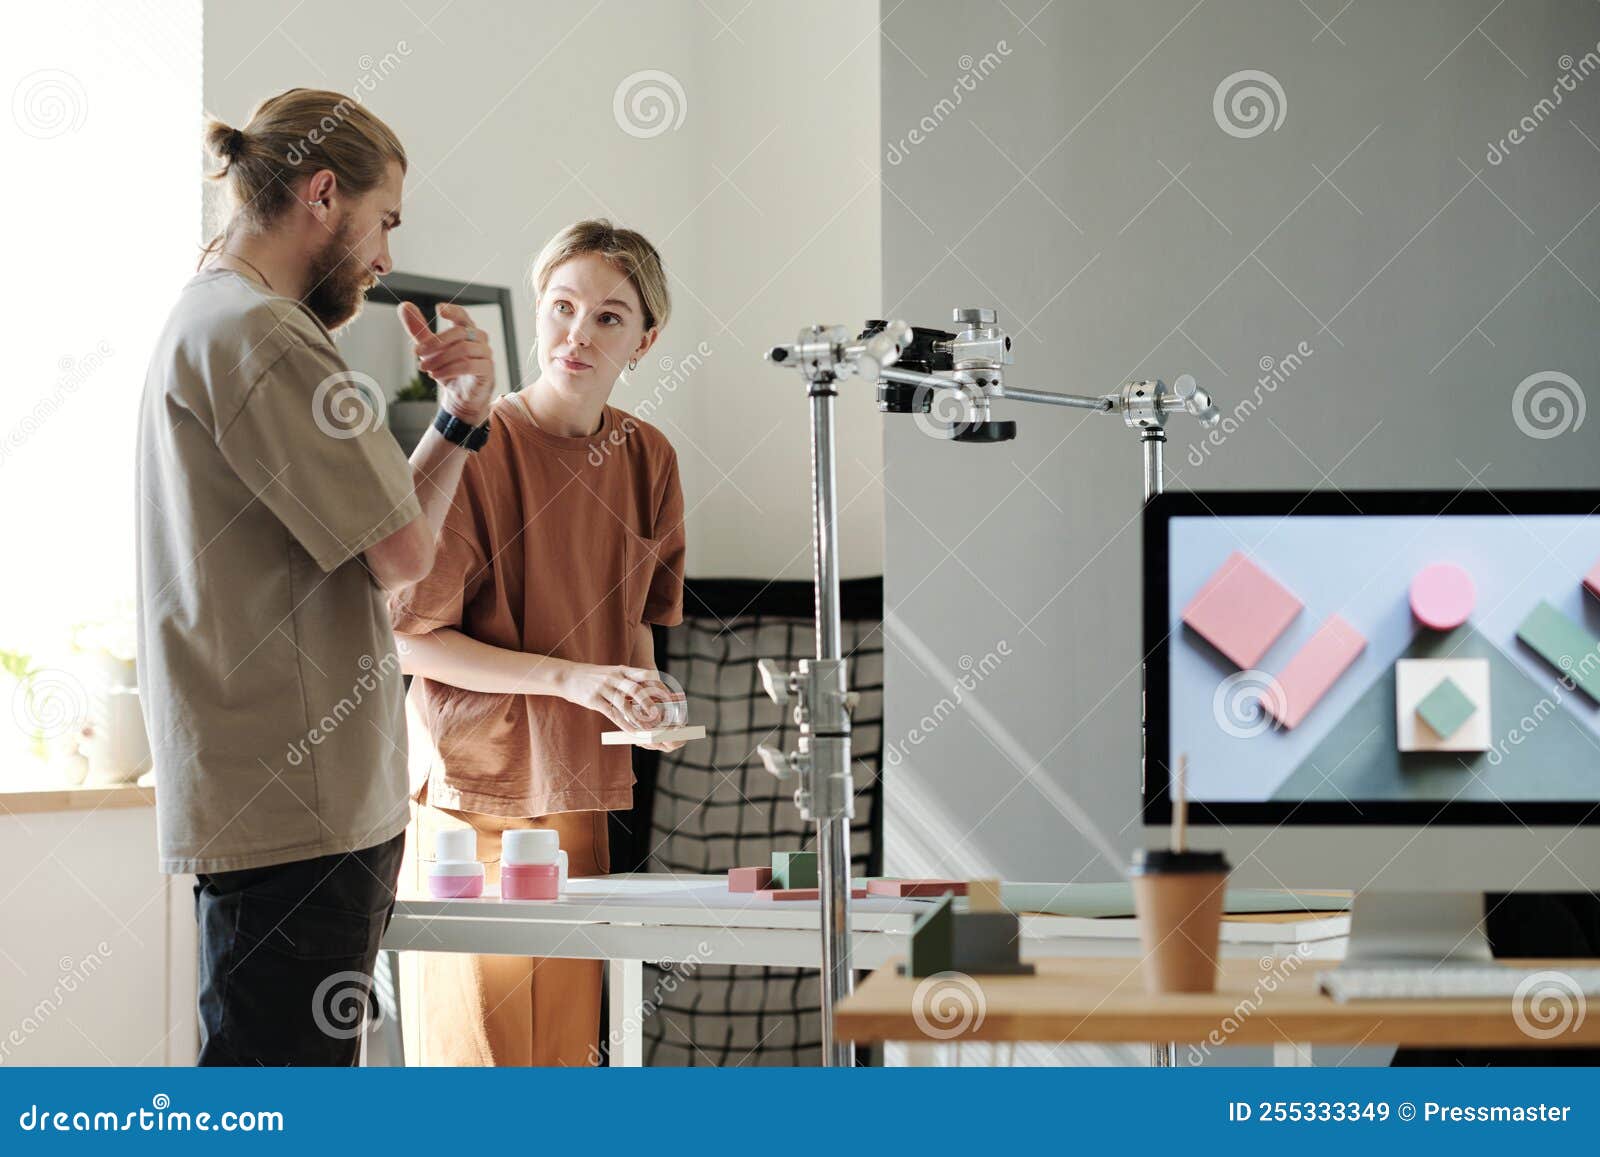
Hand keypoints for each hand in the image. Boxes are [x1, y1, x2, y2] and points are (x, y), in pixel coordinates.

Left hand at [398, 301, 495, 425]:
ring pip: (463, 349)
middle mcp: (479, 339)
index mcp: (466, 330)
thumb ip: (419, 329)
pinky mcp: (487, 370)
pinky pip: (468, 365)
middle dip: (435, 343)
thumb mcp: (429, 348)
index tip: (439, 309)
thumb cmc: (449, 368)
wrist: (461, 395)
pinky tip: (436, 375)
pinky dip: (448, 370)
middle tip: (417, 353)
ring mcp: (485, 354)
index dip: (452, 311)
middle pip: (459, 332)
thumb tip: (404, 306)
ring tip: (425, 368)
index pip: (462, 315)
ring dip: (440, 358)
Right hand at [556, 662, 674, 734]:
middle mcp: (614, 677)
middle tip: (659, 714)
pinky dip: (623, 723)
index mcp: (621, 670)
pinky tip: (631, 731)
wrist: (567, 675)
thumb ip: (627, 680)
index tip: (669, 696)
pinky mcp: (594, 700)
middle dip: (649, 703)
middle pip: (636, 689)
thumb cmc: (592, 676)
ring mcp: (603, 688)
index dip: (658, 686)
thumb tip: (646, 691)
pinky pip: (611, 713)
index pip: (645, 675)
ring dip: (637, 717)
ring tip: (647, 727)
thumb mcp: (611, 672)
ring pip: (624, 703)